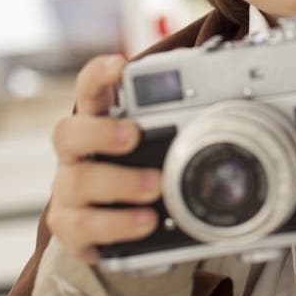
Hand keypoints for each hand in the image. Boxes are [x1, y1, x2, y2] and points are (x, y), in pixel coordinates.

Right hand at [46, 53, 161, 263]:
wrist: (114, 219)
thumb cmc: (137, 167)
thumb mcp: (154, 138)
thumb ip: (177, 116)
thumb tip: (228, 92)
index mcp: (95, 121)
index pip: (88, 89)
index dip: (98, 74)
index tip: (119, 65)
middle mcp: (75, 153)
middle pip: (67, 133)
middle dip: (100, 132)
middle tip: (133, 135)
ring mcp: (68, 191)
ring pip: (75, 184)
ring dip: (118, 184)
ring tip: (155, 187)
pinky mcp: (71, 228)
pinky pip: (81, 231)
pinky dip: (113, 229)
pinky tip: (142, 225)